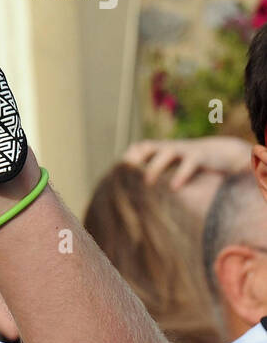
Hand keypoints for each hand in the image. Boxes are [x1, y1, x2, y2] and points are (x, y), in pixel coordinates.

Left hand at [122, 136, 251, 186]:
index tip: (119, 172)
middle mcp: (169, 147)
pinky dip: (181, 174)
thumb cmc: (191, 165)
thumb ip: (155, 175)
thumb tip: (135, 195)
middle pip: (148, 147)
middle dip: (136, 159)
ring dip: (155, 166)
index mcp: (161, 149)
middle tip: (127, 177)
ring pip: (167, 153)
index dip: (129, 156)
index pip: (139, 147)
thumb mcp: (171, 166)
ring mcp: (185, 150)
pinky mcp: (200, 157)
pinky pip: (189, 163)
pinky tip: (174, 188)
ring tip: (148, 182)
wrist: (223, 153)